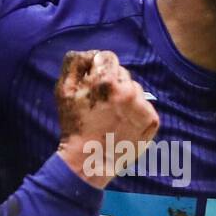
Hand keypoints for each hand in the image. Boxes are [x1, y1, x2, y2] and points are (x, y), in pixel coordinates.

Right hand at [55, 50, 159, 188]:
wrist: (90, 161)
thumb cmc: (74, 125)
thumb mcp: (63, 90)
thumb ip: (75, 63)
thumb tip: (91, 54)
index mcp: (106, 81)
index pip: (108, 57)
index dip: (98, 69)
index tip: (93, 85)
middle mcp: (129, 91)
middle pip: (122, 73)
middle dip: (111, 83)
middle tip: (100, 104)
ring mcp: (143, 107)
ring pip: (135, 89)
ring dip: (124, 97)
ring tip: (111, 116)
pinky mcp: (152, 121)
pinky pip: (145, 105)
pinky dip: (136, 112)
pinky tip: (122, 123)